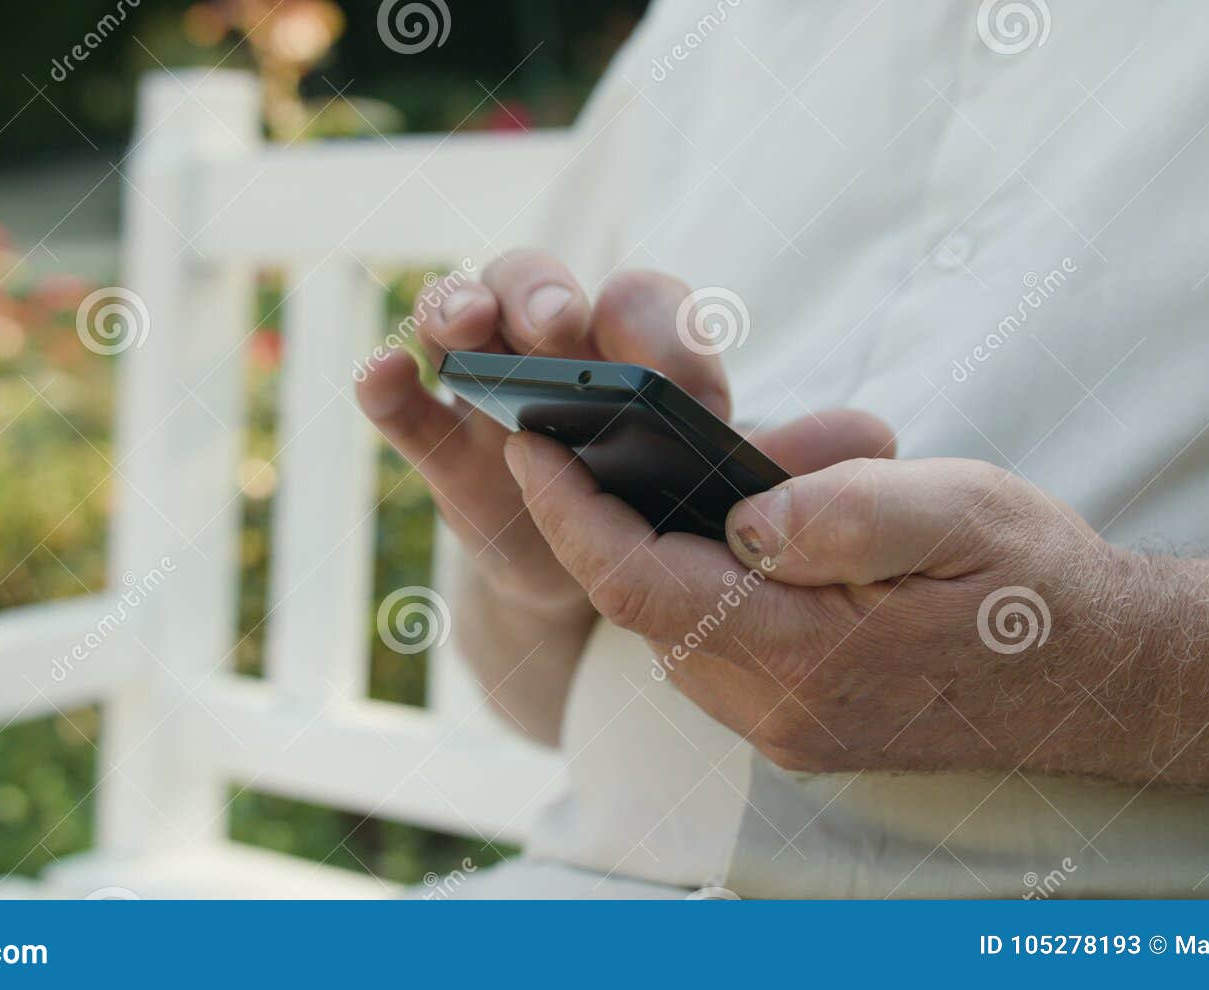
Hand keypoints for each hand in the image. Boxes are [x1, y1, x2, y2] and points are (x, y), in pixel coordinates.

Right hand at [357, 251, 736, 617]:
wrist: (595, 580)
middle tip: (556, 328)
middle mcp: (553, 347)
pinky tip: (382, 376)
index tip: (659, 367)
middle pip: (534, 282)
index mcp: (633, 345)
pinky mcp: (445, 448)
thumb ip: (759, 459)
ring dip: (457, 307)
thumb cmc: (663, 508)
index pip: (639, 301)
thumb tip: (826, 448)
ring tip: (467, 328)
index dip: (649, 323)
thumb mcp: (714, 482)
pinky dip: (385, 385)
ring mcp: (488, 389)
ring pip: (457, 316)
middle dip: (543, 292)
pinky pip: (404, 407)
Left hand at [504, 436, 1166, 779]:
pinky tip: (717, 540)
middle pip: (641, 613)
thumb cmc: (1037, 585)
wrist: (1106, 684)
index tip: (528, 442)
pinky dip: (693, 593)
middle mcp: (780, 711)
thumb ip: (842, 511)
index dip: (570, 512)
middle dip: (598, 526)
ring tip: (647, 477)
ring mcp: (788, 731)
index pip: (639, 584)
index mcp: (807, 654)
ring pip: (671, 637)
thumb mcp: (958, 510)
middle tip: (578, 441)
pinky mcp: (802, 729)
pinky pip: (713, 657)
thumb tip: (742, 514)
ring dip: (647, 559)